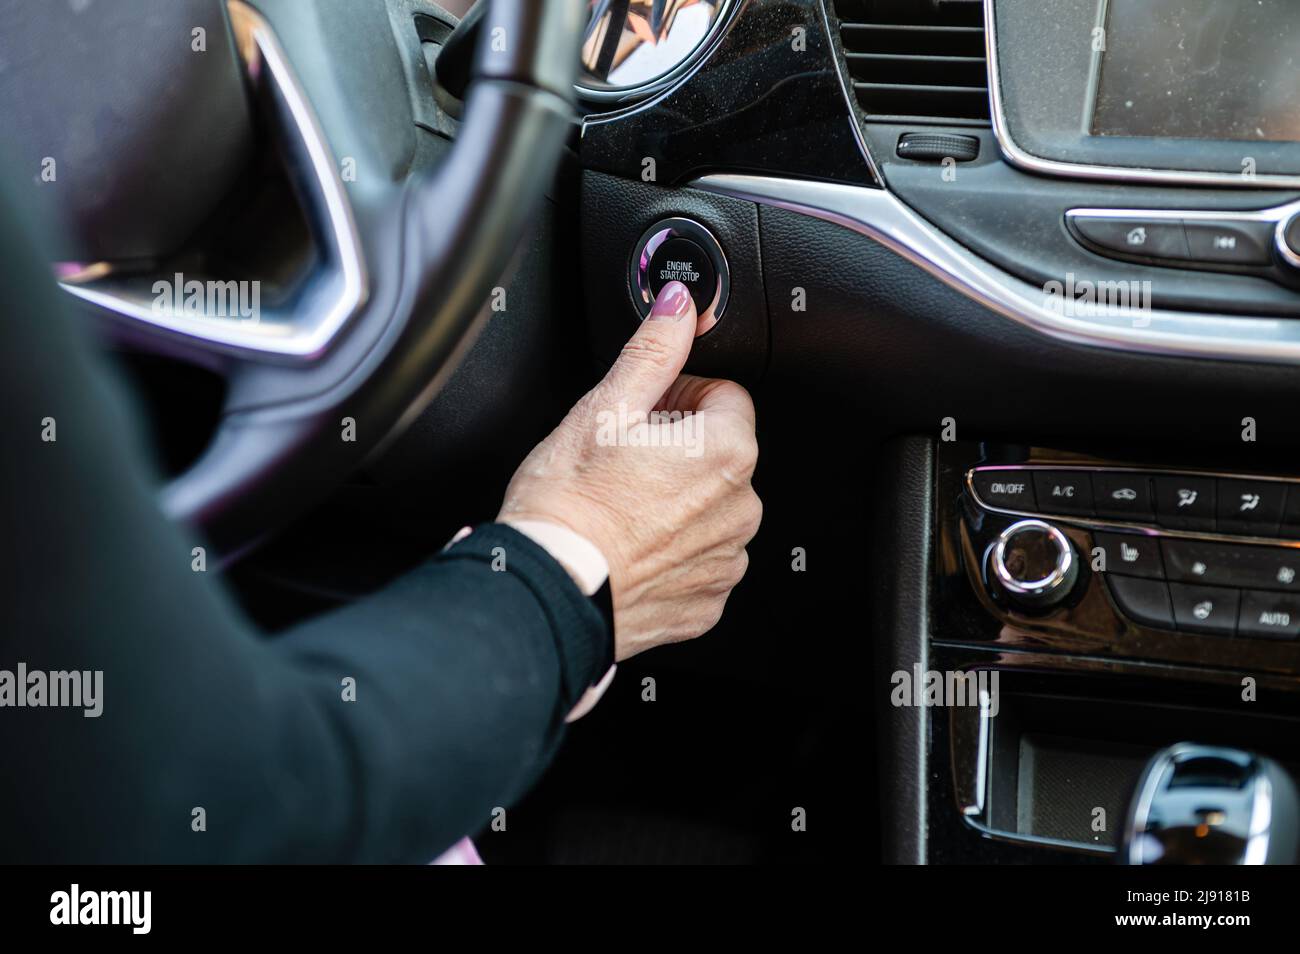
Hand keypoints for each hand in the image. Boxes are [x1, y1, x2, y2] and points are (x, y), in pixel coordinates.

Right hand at [498, 281, 761, 659]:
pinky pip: (699, 560)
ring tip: (624, 506)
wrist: (549, 588)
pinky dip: (672, 550)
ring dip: (677, 500)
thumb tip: (680, 306)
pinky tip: (631, 544)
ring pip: (710, 507)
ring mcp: (727, 560)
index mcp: (726, 452)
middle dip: (680, 449)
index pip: (724, 396)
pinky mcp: (707, 602)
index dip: (677, 398)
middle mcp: (741, 508)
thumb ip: (653, 351)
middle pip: (719, 453)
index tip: (642, 416)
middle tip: (624, 461)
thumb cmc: (568, 504)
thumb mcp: (604, 408)